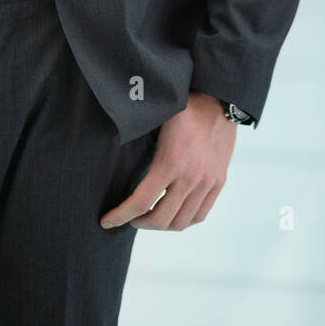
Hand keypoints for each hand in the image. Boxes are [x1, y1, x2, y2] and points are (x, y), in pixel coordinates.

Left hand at [100, 92, 234, 230]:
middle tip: (128, 217)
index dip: (120, 216)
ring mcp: (207, 183)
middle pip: (160, 219)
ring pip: (181, 222)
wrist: (218, 99)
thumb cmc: (181, 106)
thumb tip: (109, 145)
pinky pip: (199, 215)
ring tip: (148, 217)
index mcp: (170, 162)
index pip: (141, 202)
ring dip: (160, 225)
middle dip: (139, 223)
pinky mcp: (218, 182)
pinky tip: (171, 214)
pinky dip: (182, 221)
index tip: (106, 222)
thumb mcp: (154, 119)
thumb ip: (136, 138)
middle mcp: (191, 178)